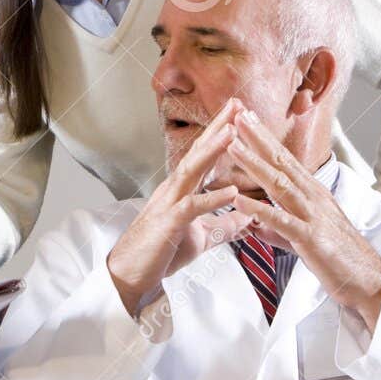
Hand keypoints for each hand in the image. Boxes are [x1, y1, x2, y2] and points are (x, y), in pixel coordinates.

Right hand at [107, 99, 254, 316]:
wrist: (130, 275)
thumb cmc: (160, 253)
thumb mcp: (201, 237)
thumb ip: (224, 225)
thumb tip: (249, 218)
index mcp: (181, 189)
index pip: (203, 154)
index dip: (221, 132)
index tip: (239, 112)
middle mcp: (174, 190)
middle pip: (198, 152)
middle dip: (218, 127)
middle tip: (237, 104)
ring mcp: (169, 204)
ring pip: (192, 171)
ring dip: (212, 150)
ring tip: (233, 132)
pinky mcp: (168, 224)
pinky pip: (192, 208)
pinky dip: (212, 198)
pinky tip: (232, 191)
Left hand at [226, 110, 380, 331]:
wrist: (367, 279)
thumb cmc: (337, 256)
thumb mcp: (303, 237)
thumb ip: (276, 228)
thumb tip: (254, 224)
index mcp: (311, 193)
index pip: (284, 160)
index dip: (263, 138)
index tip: (245, 118)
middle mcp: (312, 197)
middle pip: (281, 162)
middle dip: (257, 137)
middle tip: (236, 114)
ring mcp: (312, 216)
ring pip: (280, 184)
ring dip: (254, 164)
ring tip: (232, 146)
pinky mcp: (311, 238)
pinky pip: (282, 221)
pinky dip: (260, 209)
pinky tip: (240, 200)